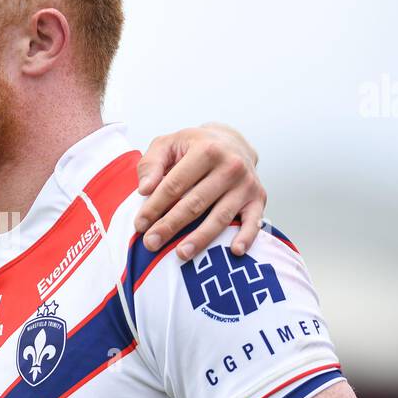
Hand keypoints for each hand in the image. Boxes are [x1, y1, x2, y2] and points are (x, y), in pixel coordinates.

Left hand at [134, 122, 266, 259]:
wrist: (233, 142)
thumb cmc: (194, 147)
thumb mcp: (168, 144)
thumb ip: (151, 164)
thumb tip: (144, 189)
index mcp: (206, 150)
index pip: (175, 184)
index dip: (155, 206)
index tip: (140, 225)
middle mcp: (230, 166)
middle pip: (195, 203)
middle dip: (171, 226)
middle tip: (151, 243)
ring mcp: (246, 184)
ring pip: (220, 217)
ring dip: (200, 238)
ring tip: (181, 254)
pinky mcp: (258, 198)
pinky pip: (253, 221)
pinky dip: (246, 237)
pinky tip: (234, 251)